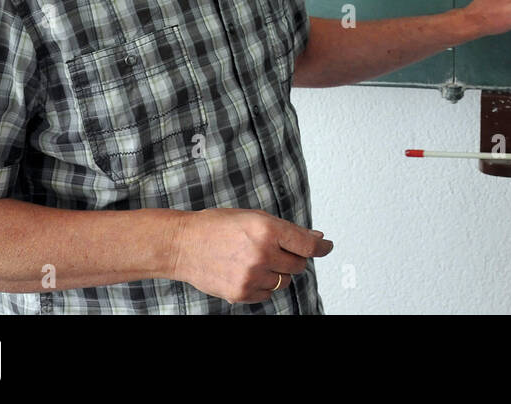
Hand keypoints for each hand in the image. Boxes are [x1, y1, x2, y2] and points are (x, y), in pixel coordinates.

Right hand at [170, 208, 333, 303]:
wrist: (183, 245)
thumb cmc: (217, 227)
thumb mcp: (254, 217)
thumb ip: (286, 230)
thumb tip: (316, 239)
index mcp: (266, 229)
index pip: (307, 245)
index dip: (321, 247)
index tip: (327, 246)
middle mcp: (262, 253)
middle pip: (299, 264)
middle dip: (292, 258)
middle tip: (275, 250)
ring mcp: (252, 276)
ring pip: (284, 280)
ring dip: (277, 272)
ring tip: (254, 260)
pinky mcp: (242, 293)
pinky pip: (268, 294)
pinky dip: (263, 285)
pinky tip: (247, 272)